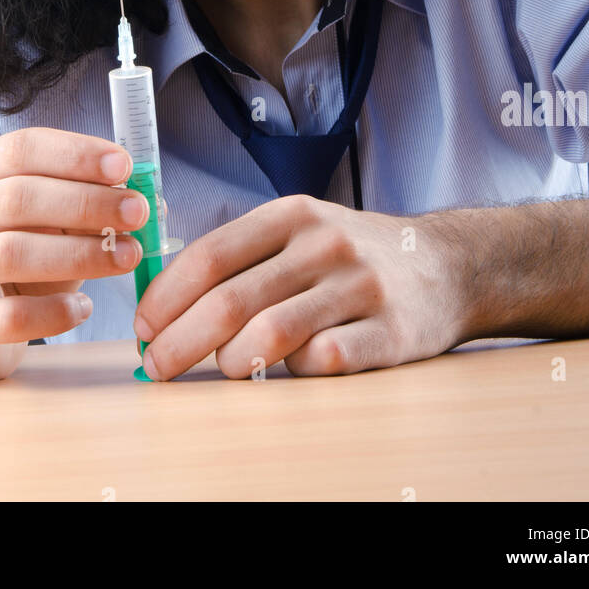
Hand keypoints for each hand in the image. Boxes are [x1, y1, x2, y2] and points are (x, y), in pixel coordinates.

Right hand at [0, 126, 148, 381]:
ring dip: (80, 254)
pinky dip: (54, 311)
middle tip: (137, 213)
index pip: (21, 149)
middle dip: (86, 203)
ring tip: (126, 257)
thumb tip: (144, 195)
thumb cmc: (23, 250)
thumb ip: (86, 197)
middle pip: (18, 198)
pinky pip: (9, 317)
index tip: (124, 166)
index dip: (76, 154)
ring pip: (11, 254)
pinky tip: (84, 307)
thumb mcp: (49, 215)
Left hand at [132, 195, 463, 379]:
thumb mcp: (300, 231)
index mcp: (292, 215)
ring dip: (228, 362)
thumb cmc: (353, 255)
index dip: (166, 296)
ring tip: (221, 368)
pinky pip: (320, 362)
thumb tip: (164, 302)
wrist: (446, 266)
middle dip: (179, 342)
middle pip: (229, 302)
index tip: (142, 327)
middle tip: (157, 366)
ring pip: (267, 336)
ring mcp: (358, 287)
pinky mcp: (388, 332)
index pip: (210, 254)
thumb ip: (243, 256)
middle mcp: (324, 244)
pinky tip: (287, 370)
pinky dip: (292, 373)